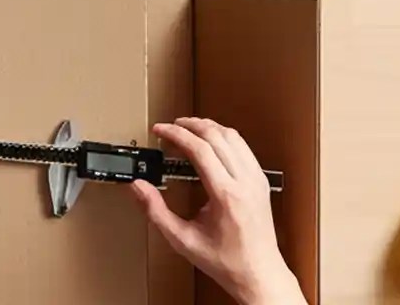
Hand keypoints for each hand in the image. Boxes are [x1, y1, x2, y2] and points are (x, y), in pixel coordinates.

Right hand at [130, 118, 303, 304]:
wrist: (258, 273)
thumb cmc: (226, 261)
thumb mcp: (183, 240)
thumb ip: (156, 212)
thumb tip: (139, 188)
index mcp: (226, 195)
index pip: (201, 149)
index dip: (177, 134)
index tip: (161, 130)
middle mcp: (245, 182)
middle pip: (217, 136)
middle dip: (190, 125)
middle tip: (171, 126)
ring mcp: (256, 180)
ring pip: (233, 136)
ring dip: (208, 127)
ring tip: (188, 129)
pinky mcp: (260, 181)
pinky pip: (244, 147)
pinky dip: (224, 137)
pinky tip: (211, 142)